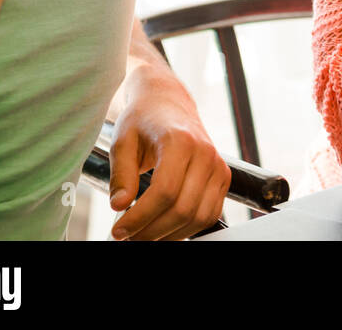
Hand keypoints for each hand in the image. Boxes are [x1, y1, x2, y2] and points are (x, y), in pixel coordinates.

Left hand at [108, 67, 230, 240]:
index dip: (140, 218)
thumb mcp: (123, 142)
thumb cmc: (144, 120)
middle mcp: (205, 154)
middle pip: (183, 209)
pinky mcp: (223, 177)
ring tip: (144, 235)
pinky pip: (210, 214)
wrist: (169, 104)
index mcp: (181, 141)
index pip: (165, 192)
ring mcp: (218, 166)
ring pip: (199, 217)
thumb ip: (121, 175)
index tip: (118, 230)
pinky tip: (165, 228)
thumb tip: (120, 206)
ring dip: (170, 235)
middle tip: (128, 237)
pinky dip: (188, 228)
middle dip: (152, 231)